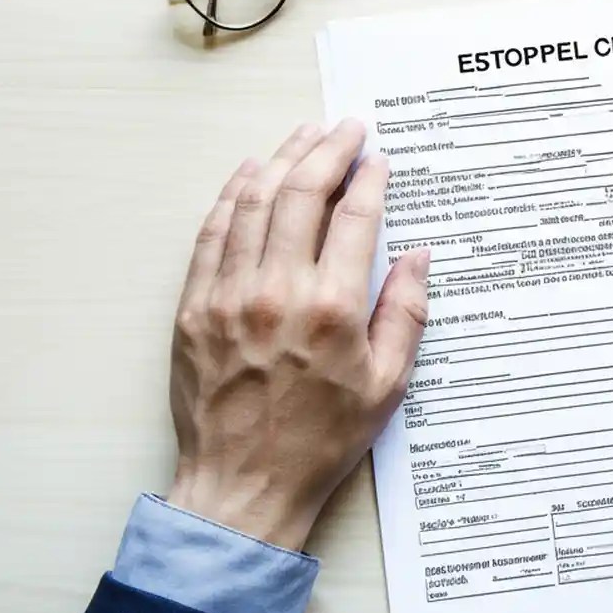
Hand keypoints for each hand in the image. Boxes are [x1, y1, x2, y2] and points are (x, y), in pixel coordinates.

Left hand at [166, 120, 429, 549]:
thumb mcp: (387, 384)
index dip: (369, 179)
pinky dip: (232, 196)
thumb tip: (417, 256)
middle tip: (345, 128)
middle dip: (327, 151)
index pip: (354, 218)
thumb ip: (405, 313)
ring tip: (302, 135)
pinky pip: (212, 235)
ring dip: (280, 159)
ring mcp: (228, 296)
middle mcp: (277, 291)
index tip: (378, 158)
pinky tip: (248, 175)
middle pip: (301, 194)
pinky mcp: (194, 309)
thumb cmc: (321, 441)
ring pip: (253, 203)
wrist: (244, 484)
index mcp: (331, 308)